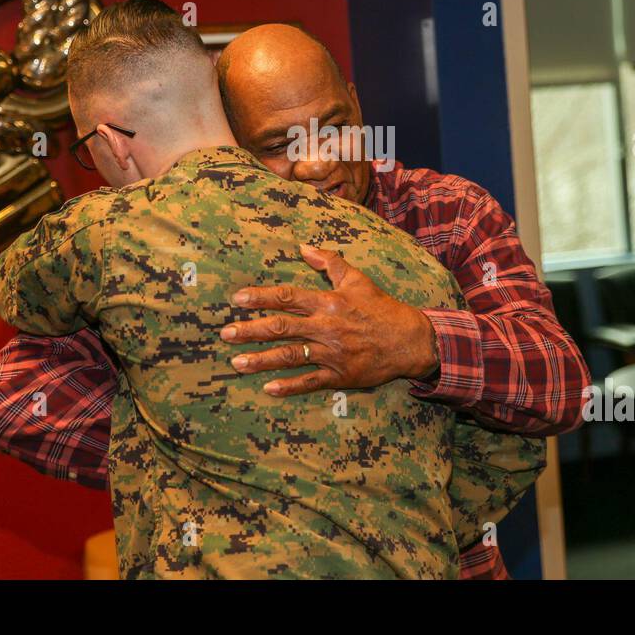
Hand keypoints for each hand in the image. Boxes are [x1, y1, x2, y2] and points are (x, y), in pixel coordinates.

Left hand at [221, 244, 439, 396]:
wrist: (409, 340)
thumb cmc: (380, 307)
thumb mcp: (357, 278)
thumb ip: (329, 261)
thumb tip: (303, 246)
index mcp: (328, 302)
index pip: (288, 297)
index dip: (261, 297)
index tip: (237, 298)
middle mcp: (327, 327)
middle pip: (282, 328)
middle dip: (251, 331)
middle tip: (225, 333)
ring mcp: (333, 353)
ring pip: (291, 356)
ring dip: (261, 359)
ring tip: (236, 362)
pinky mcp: (340, 375)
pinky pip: (310, 382)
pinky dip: (289, 386)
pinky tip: (268, 388)